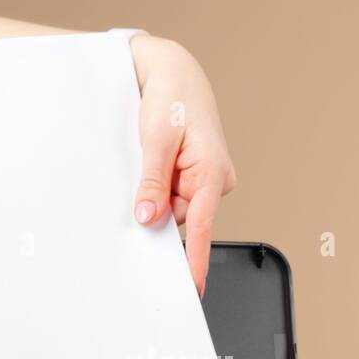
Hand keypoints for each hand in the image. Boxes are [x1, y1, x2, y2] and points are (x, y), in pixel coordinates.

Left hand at [130, 35, 235, 294]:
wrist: (172, 70)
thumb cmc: (171, 97)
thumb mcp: (156, 139)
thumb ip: (153, 182)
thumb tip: (149, 218)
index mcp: (212, 171)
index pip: (202, 226)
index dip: (195, 261)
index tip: (192, 287)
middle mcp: (215, 179)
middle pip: (181, 218)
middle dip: (159, 212)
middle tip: (142, 187)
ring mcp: (206, 179)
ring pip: (174, 207)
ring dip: (156, 195)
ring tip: (149, 159)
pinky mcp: (195, 176)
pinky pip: (173, 194)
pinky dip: (158, 189)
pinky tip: (154, 166)